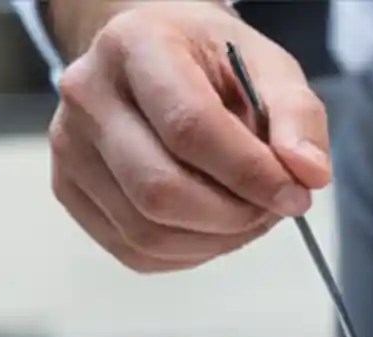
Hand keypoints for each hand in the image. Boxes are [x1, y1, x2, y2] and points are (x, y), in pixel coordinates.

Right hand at [47, 1, 331, 271]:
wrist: (142, 54)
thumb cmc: (203, 58)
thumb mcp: (262, 63)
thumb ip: (295, 114)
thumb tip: (307, 177)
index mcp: (134, 46)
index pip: (189, 126)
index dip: (248, 172)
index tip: (294, 195)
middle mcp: (86, 96)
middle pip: (157, 188)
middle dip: (230, 216)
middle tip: (271, 211)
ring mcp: (68, 147)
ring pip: (143, 229)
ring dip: (211, 241)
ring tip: (246, 219)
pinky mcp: (66, 187)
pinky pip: (128, 249)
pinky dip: (182, 254)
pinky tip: (209, 230)